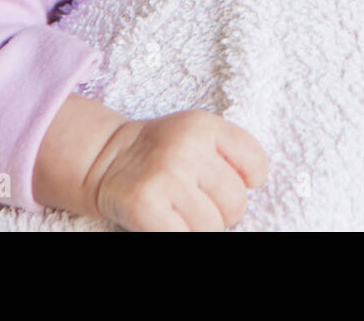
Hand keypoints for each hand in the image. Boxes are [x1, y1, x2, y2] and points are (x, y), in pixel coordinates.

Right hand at [86, 110, 269, 230]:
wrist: (106, 158)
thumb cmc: (163, 153)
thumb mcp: (199, 135)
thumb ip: (229, 155)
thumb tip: (251, 191)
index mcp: (205, 126)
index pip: (256, 165)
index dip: (248, 181)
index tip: (227, 183)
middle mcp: (187, 147)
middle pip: (236, 202)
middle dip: (224, 211)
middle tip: (201, 203)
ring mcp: (165, 175)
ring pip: (212, 226)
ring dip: (201, 228)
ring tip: (183, 212)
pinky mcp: (144, 204)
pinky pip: (184, 237)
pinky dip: (179, 234)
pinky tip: (169, 223)